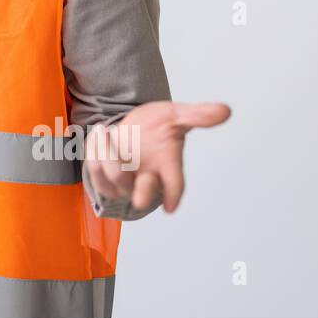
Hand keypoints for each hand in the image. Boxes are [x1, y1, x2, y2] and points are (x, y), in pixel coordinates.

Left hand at [84, 101, 230, 213]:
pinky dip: (92, 152)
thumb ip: (197, 115)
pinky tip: (97, 135)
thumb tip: (225, 110)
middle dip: (141, 194)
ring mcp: (126, 182)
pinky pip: (95, 173)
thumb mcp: (174, 115)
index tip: (170, 206)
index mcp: (168, 166)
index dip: (174, 194)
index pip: (175, 183)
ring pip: (114, 179)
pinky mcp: (105, 179)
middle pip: (143, 191)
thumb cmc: (155, 126)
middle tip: (138, 196)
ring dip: (105, 155)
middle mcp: (147, 178)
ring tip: (104, 130)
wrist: (129, 126)